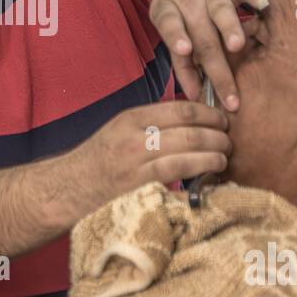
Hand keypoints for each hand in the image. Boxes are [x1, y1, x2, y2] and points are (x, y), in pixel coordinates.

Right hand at [55, 101, 230, 226]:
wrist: (66, 188)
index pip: (180, 108)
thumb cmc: (97, 162)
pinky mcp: (139, 185)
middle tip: (229, 140)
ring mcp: (136, 161)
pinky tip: (211, 174)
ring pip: (187, 150)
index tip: (223, 119)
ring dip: (214, 154)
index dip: (209, 113)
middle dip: (217, 134)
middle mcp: (134, 135)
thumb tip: (190, 123)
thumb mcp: (120, 132)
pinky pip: (177, 173)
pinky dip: (200, 171)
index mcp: (131, 118)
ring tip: (224, 157)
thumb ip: (150, 126)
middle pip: (189, 128)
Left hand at [150, 0, 268, 107]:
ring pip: (221, 9)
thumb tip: (195, 97)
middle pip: (202, 33)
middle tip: (230, 97)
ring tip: (236, 45)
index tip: (185, 50)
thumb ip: (182, 60)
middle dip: (217, 67)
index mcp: (167, 7)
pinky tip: (264, 5)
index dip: (176, 36)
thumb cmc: (182, 3)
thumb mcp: (172, 23)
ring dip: (229, 28)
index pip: (170, 24)